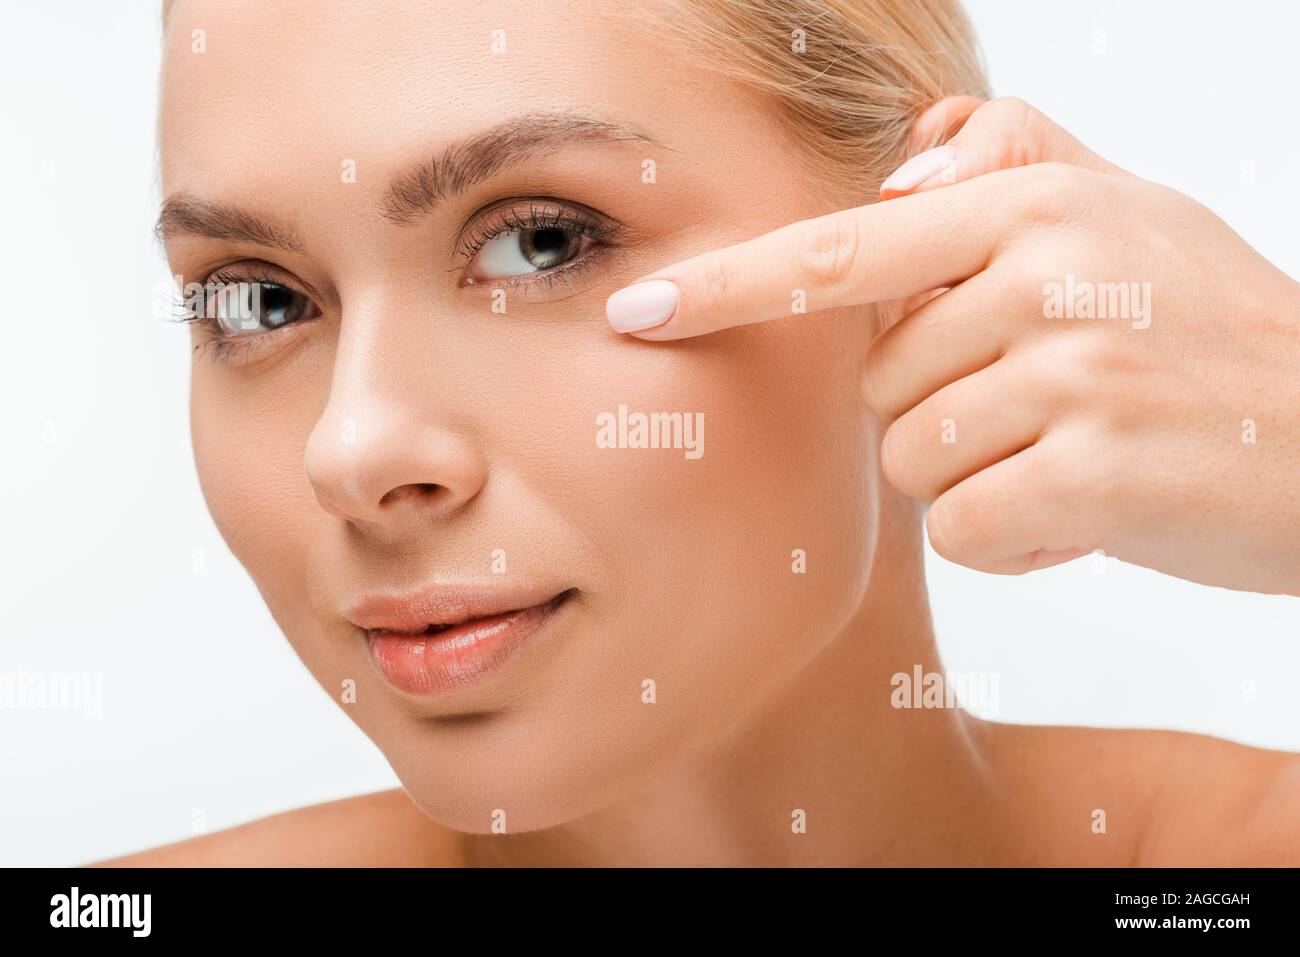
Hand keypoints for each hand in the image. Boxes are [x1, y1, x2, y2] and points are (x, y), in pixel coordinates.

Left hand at [604, 98, 1299, 594]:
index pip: (844, 247)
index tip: (641, 310)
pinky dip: (1016, 541)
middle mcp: (1046, 274)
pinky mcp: (1096, 471)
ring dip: (981, 480)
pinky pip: (968, 529)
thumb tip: (907, 156)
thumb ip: (1016, 167)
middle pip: (878, 385)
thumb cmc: (1212, 333)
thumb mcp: (1127, 215)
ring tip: (1073, 454)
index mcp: (1034, 204)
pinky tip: (1087, 514)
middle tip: (1049, 406)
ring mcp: (1074, 371)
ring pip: (915, 462)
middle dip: (941, 412)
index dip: (733, 285)